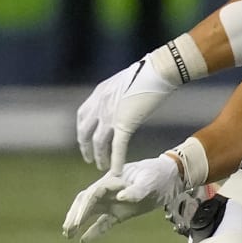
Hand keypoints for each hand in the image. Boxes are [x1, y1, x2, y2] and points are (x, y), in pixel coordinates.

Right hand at [62, 156, 181, 242]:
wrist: (169, 178)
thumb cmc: (158, 174)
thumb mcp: (149, 181)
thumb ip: (136, 189)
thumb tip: (120, 197)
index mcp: (112, 180)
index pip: (92, 194)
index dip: (84, 208)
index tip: (78, 221)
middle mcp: (108, 191)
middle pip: (85, 202)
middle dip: (76, 215)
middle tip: (67, 230)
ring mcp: (113, 202)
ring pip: (90, 212)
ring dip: (79, 222)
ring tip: (67, 235)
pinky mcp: (120, 212)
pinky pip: (104, 223)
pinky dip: (94, 231)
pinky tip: (84, 242)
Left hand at [76, 55, 178, 172]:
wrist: (158, 71)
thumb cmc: (149, 73)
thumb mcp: (125, 81)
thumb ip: (118, 94)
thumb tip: (123, 100)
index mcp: (99, 93)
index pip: (82, 116)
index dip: (83, 131)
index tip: (86, 140)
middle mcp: (100, 105)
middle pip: (85, 132)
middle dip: (86, 147)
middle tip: (89, 159)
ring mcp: (111, 115)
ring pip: (99, 142)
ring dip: (100, 157)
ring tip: (102, 167)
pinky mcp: (125, 123)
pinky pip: (118, 146)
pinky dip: (116, 160)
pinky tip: (116, 171)